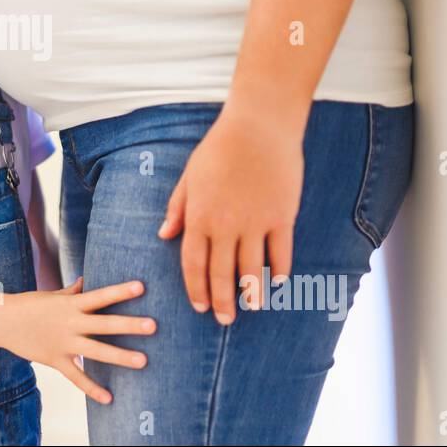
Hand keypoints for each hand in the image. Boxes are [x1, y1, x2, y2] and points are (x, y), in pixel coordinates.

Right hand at [0, 277, 155, 404]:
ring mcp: (64, 343)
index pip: (101, 295)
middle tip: (154, 325)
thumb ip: (72, 290)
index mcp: (72, 304)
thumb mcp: (52, 295)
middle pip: (105, 324)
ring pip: (97, 351)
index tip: (142, 286)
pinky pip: (77, 377)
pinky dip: (92, 389)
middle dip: (130, 325)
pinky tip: (109, 398)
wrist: (2, 321)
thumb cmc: (29, 304)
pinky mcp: (56, 360)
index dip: (120, 291)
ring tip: (143, 361)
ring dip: (120, 356)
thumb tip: (86, 281)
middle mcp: (71, 323)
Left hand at [156, 103, 303, 324]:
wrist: (259, 127)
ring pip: (252, 270)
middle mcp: (226, 225)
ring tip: (251, 307)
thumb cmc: (220, 148)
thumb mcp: (189, 176)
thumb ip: (177, 209)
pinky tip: (276, 282)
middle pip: (221, 274)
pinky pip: (280, 253)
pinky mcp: (281, 217)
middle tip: (225, 319)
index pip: (194, 264)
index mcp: (199, 216)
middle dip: (222, 301)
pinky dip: (279, 272)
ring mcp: (256, 223)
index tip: (201, 306)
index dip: (196, 289)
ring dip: (251, 294)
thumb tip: (164, 236)